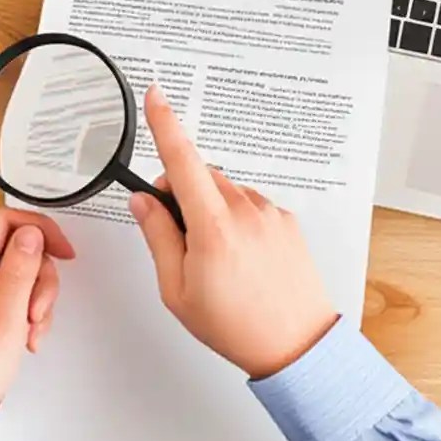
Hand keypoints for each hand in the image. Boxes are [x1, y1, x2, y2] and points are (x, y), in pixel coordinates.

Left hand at [0, 208, 74, 440]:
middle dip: (39, 279)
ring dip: (34, 297)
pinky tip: (23, 333)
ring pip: (16, 268)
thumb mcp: (5, 326)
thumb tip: (31, 232)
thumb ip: (19, 274)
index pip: (2, 221)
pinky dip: (22, 307)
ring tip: (30, 332)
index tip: (64, 251)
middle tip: (39, 313)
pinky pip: (6, 286)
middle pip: (15, 247)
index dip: (39, 229)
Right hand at [128, 85, 336, 379]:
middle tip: (177, 238)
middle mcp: (247, 212)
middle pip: (201, 177)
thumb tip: (144, 201)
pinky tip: (241, 258)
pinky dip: (237, 221)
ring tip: (216, 260)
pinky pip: (251, 207)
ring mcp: (271, 214)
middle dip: (182, 194)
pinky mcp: (287, 221)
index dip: (165, 124)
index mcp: (214, 227)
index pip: (182, 161)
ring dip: (211, 210)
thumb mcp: (178, 289)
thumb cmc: (236, 325)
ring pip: (227, 192)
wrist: (296, 344)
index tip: (156, 96)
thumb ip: (158, 237)